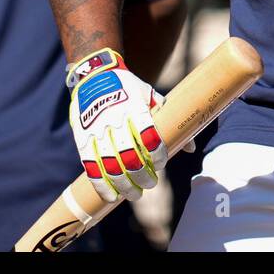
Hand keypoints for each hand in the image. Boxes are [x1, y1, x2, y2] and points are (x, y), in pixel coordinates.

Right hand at [68, 48, 167, 201]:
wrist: (93, 76)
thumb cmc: (128, 87)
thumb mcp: (150, 94)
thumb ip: (168, 119)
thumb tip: (190, 147)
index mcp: (134, 107)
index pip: (148, 135)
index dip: (157, 154)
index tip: (160, 164)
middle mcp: (114, 119)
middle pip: (130, 156)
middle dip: (142, 175)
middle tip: (151, 184)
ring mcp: (96, 131)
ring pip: (110, 166)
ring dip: (124, 185)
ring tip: (135, 195)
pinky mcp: (83, 139)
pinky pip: (91, 167)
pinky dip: (101, 185)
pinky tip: (111, 197)